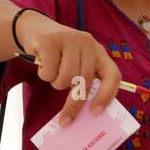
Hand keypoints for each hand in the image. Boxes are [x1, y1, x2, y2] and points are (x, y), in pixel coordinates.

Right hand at [18, 11, 120, 126]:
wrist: (36, 28)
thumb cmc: (60, 54)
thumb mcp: (78, 63)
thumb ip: (85, 79)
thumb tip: (88, 113)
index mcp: (99, 52)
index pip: (112, 75)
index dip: (106, 95)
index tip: (95, 112)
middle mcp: (88, 43)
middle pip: (84, 81)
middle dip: (73, 103)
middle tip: (65, 120)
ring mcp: (69, 39)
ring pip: (65, 78)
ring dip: (56, 83)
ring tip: (52, 73)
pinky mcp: (49, 41)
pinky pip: (49, 72)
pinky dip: (44, 74)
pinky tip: (43, 63)